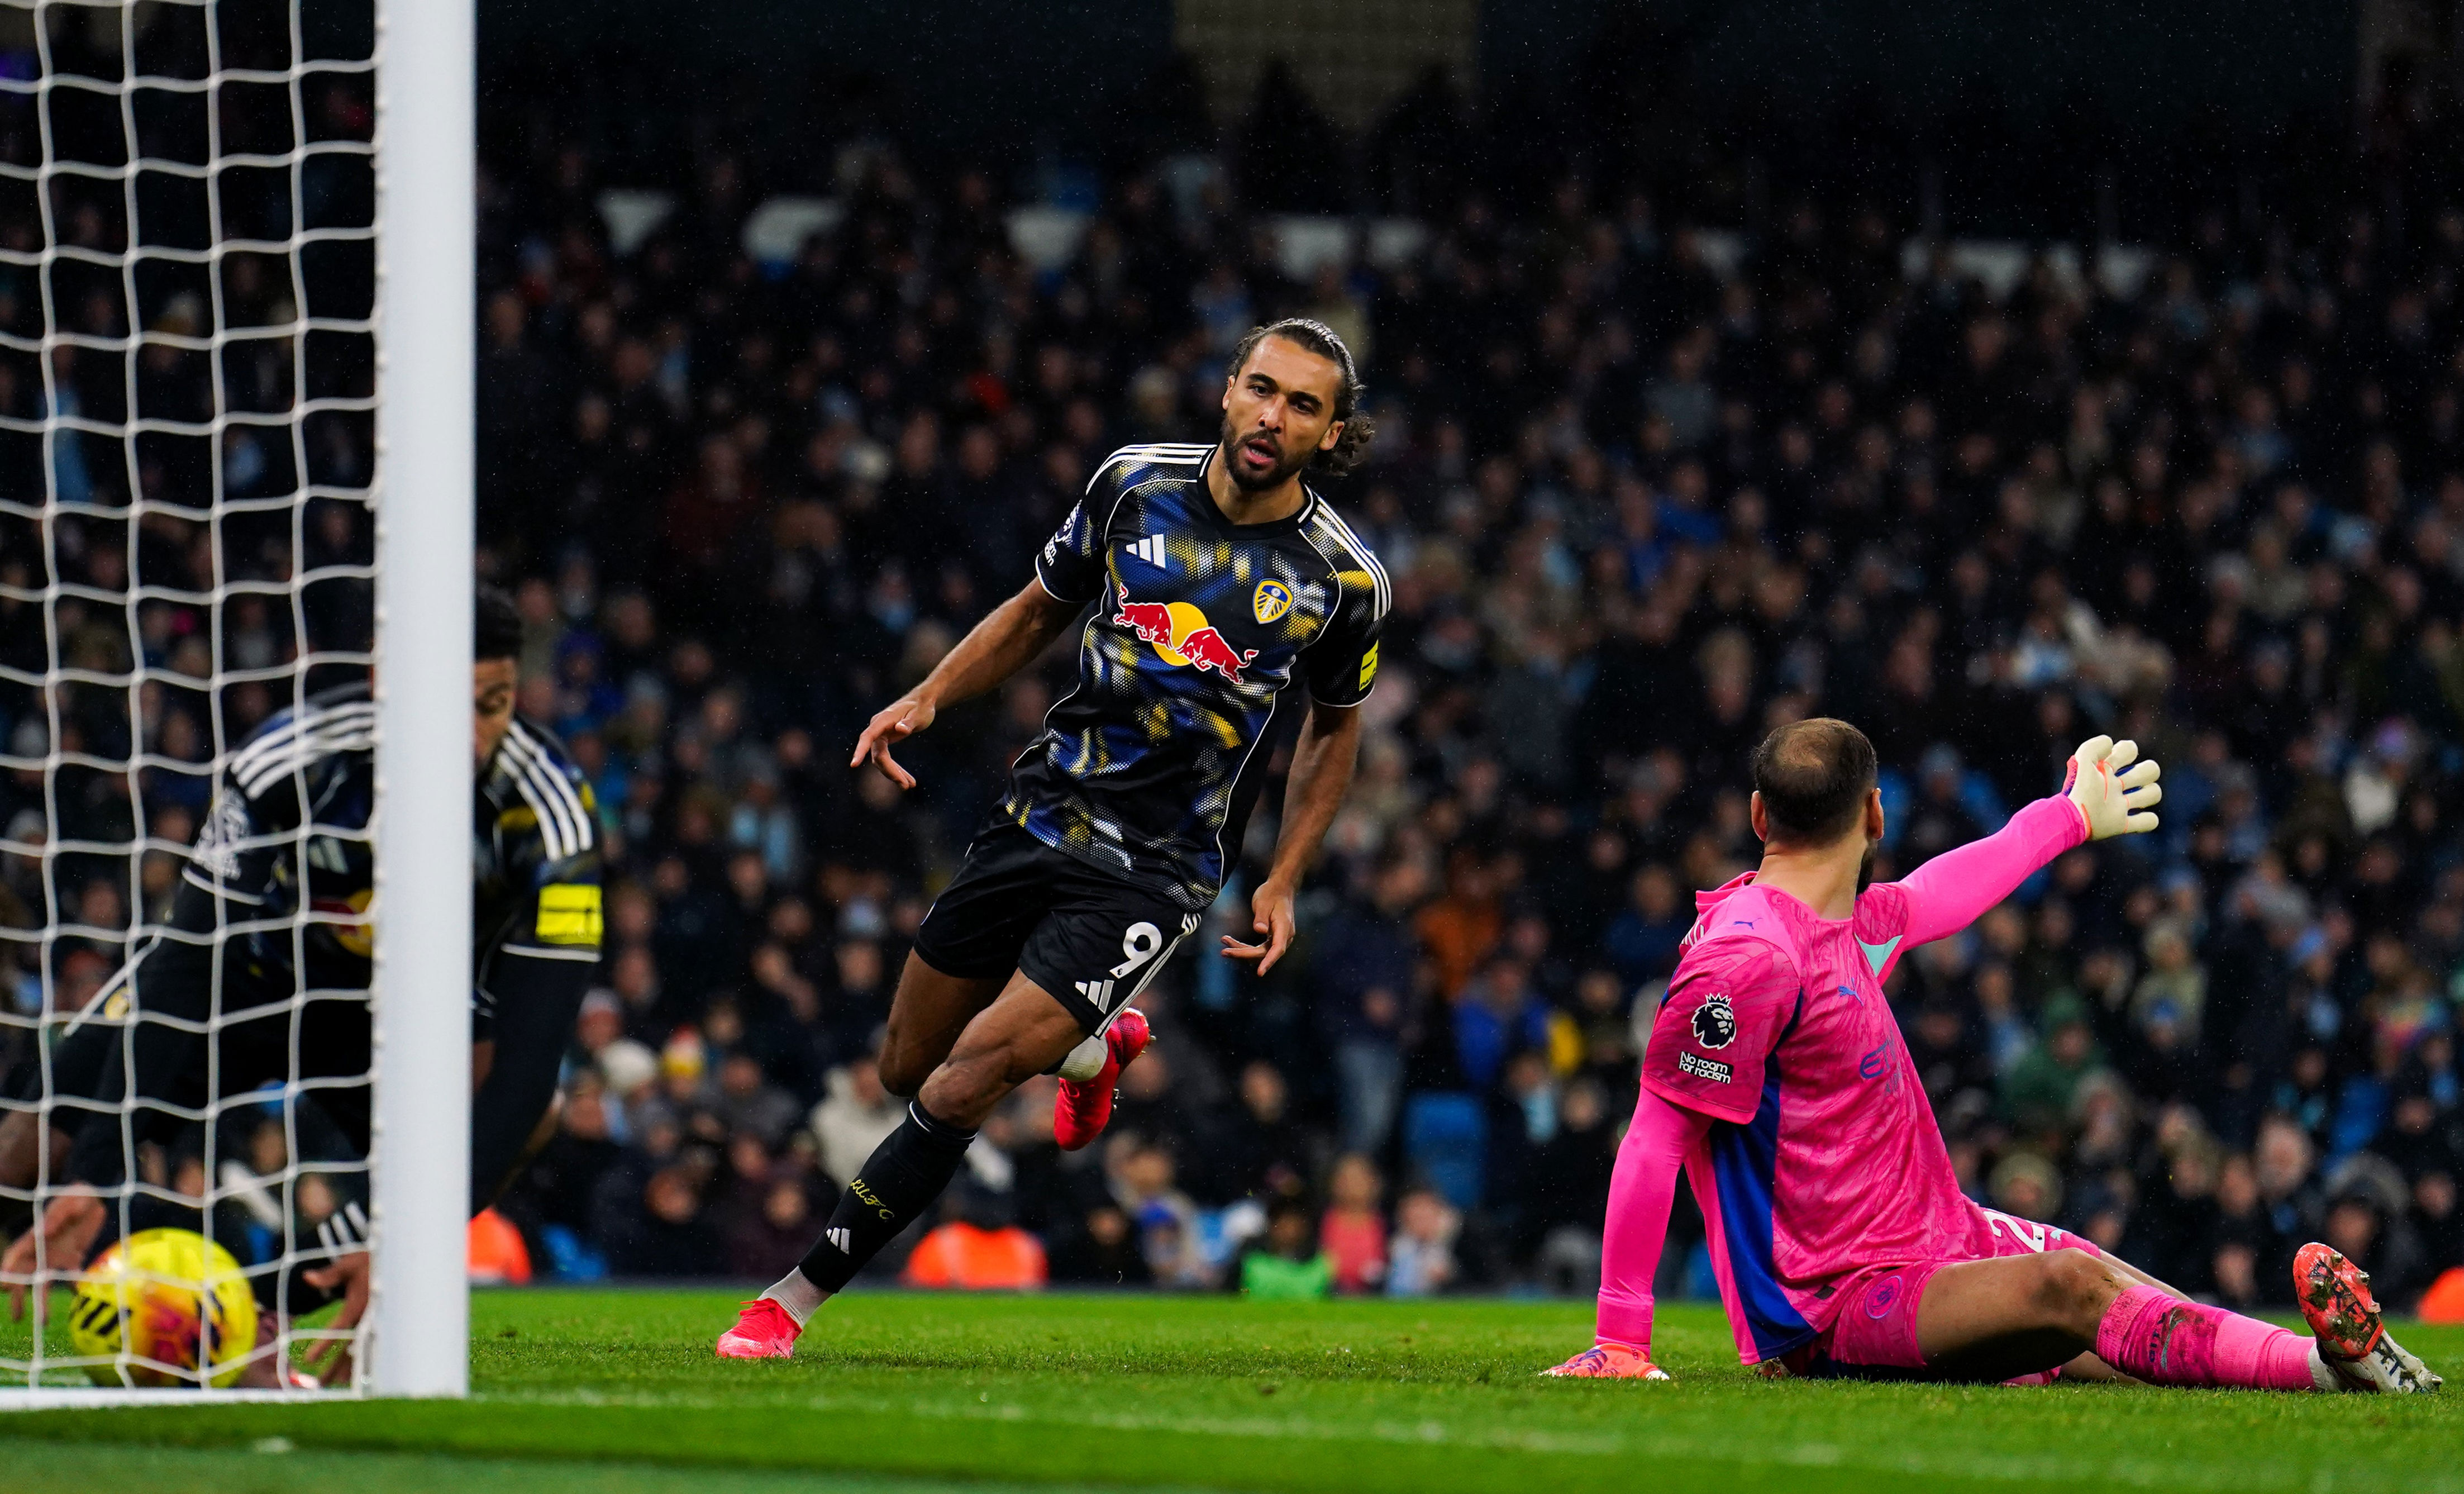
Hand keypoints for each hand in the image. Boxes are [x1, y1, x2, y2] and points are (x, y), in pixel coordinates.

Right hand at [3, 1191, 103, 1318]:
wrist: (94, 1198)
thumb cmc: (77, 1196)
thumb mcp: (71, 1199)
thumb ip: (57, 1215)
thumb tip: (43, 1233)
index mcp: (35, 1237)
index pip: (15, 1257)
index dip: (8, 1272)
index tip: (4, 1287)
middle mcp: (41, 1250)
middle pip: (25, 1277)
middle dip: (19, 1297)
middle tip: (17, 1319)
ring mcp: (56, 1255)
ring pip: (45, 1282)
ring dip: (43, 1301)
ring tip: (43, 1322)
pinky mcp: (73, 1256)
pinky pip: (71, 1275)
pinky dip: (74, 1285)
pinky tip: (78, 1296)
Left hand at [296, 1249, 370, 1387]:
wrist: (399, 1260)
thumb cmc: (371, 1260)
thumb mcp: (350, 1263)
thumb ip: (329, 1274)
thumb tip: (307, 1278)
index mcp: (360, 1302)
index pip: (339, 1327)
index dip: (325, 1343)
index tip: (310, 1359)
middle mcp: (370, 1316)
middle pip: (351, 1346)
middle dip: (336, 1366)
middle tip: (319, 1384)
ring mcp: (378, 1321)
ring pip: (363, 1349)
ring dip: (350, 1367)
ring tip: (336, 1384)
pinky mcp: (382, 1322)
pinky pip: (371, 1345)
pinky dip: (364, 1359)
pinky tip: (357, 1372)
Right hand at [850, 696, 935, 788]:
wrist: (923, 701)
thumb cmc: (922, 706)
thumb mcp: (919, 715)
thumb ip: (909, 722)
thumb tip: (900, 729)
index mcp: (883, 720)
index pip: (868, 737)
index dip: (860, 750)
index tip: (853, 764)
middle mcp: (877, 727)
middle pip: (878, 755)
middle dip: (890, 771)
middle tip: (906, 786)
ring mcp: (880, 734)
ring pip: (881, 759)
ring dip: (894, 773)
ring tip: (910, 785)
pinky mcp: (885, 740)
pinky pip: (886, 758)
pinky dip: (896, 769)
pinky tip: (907, 779)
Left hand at [1221, 879, 1296, 973]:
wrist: (1280, 888)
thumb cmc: (1272, 893)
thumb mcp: (1263, 902)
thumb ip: (1261, 917)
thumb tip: (1260, 930)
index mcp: (1284, 928)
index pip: (1277, 949)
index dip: (1268, 962)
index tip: (1259, 972)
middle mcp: (1284, 936)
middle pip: (1264, 953)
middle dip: (1243, 953)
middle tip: (1224, 951)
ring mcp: (1278, 938)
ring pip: (1260, 952)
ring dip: (1242, 950)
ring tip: (1224, 942)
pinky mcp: (1272, 938)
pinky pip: (1259, 948)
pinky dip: (1245, 947)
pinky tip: (1232, 943)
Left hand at [2063, 735, 2161, 840]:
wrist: (2071, 819)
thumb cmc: (2078, 788)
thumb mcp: (2083, 761)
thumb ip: (2094, 747)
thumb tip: (2111, 745)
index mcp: (2106, 770)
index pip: (2130, 750)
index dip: (2127, 752)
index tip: (2111, 763)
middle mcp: (2115, 786)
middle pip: (2151, 770)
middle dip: (2144, 773)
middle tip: (2123, 783)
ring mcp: (2120, 806)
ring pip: (2153, 793)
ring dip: (2148, 795)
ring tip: (2128, 801)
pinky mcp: (2121, 825)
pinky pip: (2149, 821)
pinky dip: (2148, 820)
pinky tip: (2128, 818)